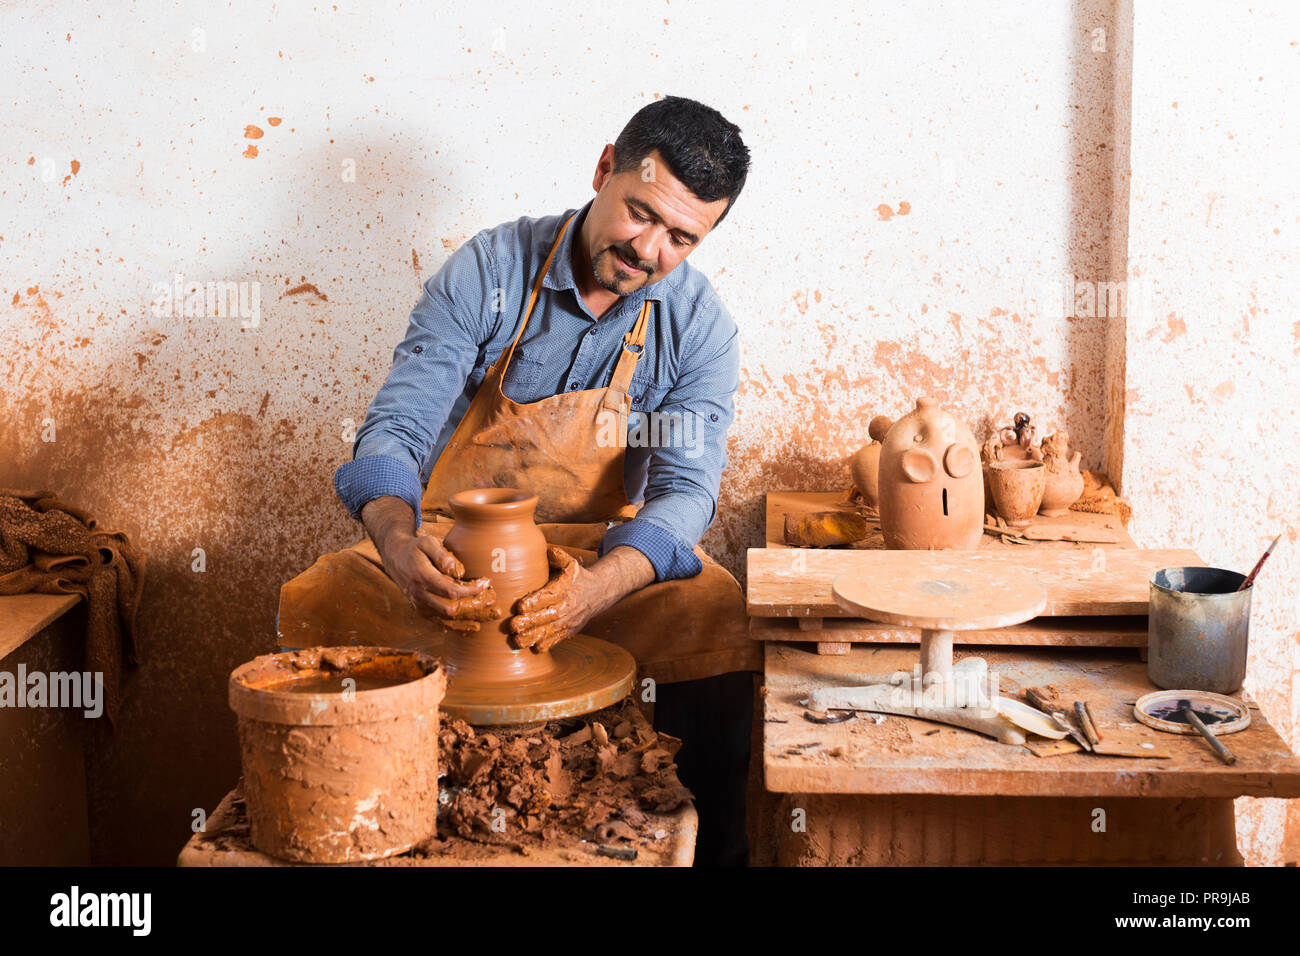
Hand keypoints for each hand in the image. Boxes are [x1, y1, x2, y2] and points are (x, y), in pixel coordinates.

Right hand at [380, 530, 499, 630]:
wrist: (396, 557)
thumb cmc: (416, 548)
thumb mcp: (427, 542)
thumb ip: (442, 555)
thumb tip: (456, 569)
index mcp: (422, 577)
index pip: (450, 591)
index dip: (470, 591)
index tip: (485, 584)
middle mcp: (419, 595)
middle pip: (451, 610)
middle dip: (473, 607)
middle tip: (491, 601)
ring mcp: (418, 605)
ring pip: (446, 620)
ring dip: (468, 619)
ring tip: (488, 615)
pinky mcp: (420, 610)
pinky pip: (439, 623)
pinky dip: (456, 625)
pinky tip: (472, 624)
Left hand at [508, 546, 589, 652]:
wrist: (598, 594)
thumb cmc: (578, 578)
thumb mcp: (570, 563)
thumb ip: (557, 556)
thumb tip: (544, 548)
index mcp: (561, 590)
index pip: (546, 597)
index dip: (532, 603)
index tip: (519, 606)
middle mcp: (564, 608)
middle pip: (544, 618)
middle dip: (527, 623)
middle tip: (512, 626)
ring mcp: (566, 622)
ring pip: (547, 633)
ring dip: (531, 638)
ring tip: (516, 640)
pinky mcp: (567, 632)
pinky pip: (554, 642)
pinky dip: (542, 646)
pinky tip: (530, 647)